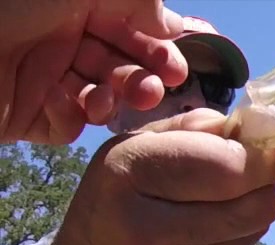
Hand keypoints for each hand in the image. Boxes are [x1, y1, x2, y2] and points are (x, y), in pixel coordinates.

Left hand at [0, 0, 187, 143]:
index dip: (160, 49)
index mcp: (72, 5)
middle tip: (152, 90)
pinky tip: (58, 100)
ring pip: (101, 98)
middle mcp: (60, 38)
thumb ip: (135, 0)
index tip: (178, 67)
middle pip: (122, 66)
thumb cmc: (8, 5)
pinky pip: (66, 124)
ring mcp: (43, 77)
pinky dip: (70, 116)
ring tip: (106, 99)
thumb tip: (170, 24)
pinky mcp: (26, 114)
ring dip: (112, 100)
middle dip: (143, 80)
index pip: (133, 30)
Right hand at [45, 108, 274, 244]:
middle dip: (263, 184)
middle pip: (253, 205)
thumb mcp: (134, 148)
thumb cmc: (116, 197)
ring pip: (254, 229)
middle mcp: (147, 227)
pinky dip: (240, 235)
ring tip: (227, 198)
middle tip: (252, 172)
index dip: (260, 157)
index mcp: (129, 174)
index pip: (226, 167)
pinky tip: (213, 229)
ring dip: (253, 209)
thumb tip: (247, 128)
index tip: (264, 148)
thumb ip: (189, 129)